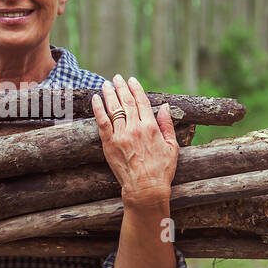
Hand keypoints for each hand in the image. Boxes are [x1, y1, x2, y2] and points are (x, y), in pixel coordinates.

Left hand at [91, 75, 178, 207]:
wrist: (145, 189)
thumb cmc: (162, 170)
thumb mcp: (172, 147)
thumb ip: (167, 125)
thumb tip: (165, 106)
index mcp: (151, 127)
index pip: (142, 101)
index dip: (136, 88)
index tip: (132, 80)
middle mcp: (135, 128)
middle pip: (126, 101)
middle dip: (121, 87)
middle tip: (117, 78)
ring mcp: (121, 135)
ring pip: (113, 108)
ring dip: (109, 94)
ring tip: (106, 84)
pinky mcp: (109, 144)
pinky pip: (102, 122)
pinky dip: (98, 108)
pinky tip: (95, 99)